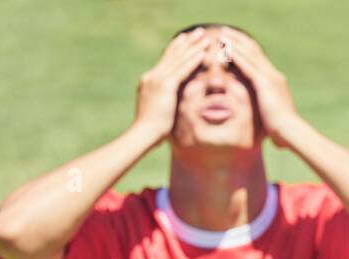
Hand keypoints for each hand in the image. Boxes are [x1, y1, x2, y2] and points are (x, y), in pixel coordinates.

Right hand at [132, 28, 210, 145]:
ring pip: (178, 59)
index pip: (165, 60)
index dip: (176, 48)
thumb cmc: (150, 132)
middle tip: (198, 32)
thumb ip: (165, 104)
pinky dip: (193, 60)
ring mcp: (157, 80)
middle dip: (187, 43)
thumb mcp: (158, 112)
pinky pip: (182, 69)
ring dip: (193, 47)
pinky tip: (203, 53)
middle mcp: (152, 76)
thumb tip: (172, 108)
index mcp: (149, 81)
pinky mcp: (164, 85)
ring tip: (205, 37)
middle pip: (172, 55)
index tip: (185, 39)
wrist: (142, 135)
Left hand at [219, 28, 300, 147]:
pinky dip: (237, 56)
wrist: (290, 132)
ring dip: (236, 43)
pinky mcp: (265, 83)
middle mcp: (274, 75)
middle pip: (255, 51)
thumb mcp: (271, 116)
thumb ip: (265, 109)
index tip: (234, 42)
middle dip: (240, 40)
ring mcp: (270, 78)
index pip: (259, 59)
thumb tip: (261, 114)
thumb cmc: (282, 131)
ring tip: (223, 34)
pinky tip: (226, 50)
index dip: (246, 49)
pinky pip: (248, 65)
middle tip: (226, 31)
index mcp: (275, 81)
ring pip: (251, 54)